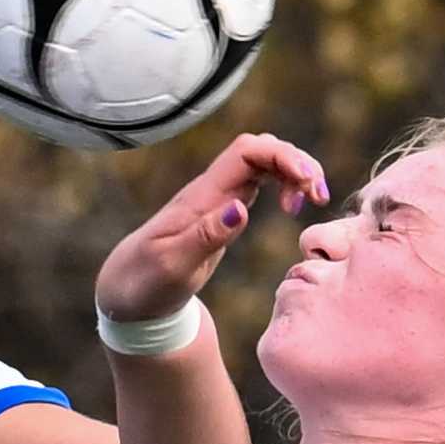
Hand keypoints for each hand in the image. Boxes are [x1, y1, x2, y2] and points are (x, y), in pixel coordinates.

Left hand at [95, 132, 328, 320]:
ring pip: (263, 164)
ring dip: (294, 173)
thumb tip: (240, 209)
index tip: (305, 184)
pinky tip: (294, 207)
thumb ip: (205, 238)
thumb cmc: (146, 283)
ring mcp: (217, 200)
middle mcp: (211, 191)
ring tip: (314, 202)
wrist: (127, 293)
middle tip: (317, 198)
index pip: (246, 151)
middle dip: (296, 162)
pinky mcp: (222, 213)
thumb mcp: (173, 267)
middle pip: (261, 149)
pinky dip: (284, 186)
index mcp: (201, 198)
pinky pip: (259, 182)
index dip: (281, 157)